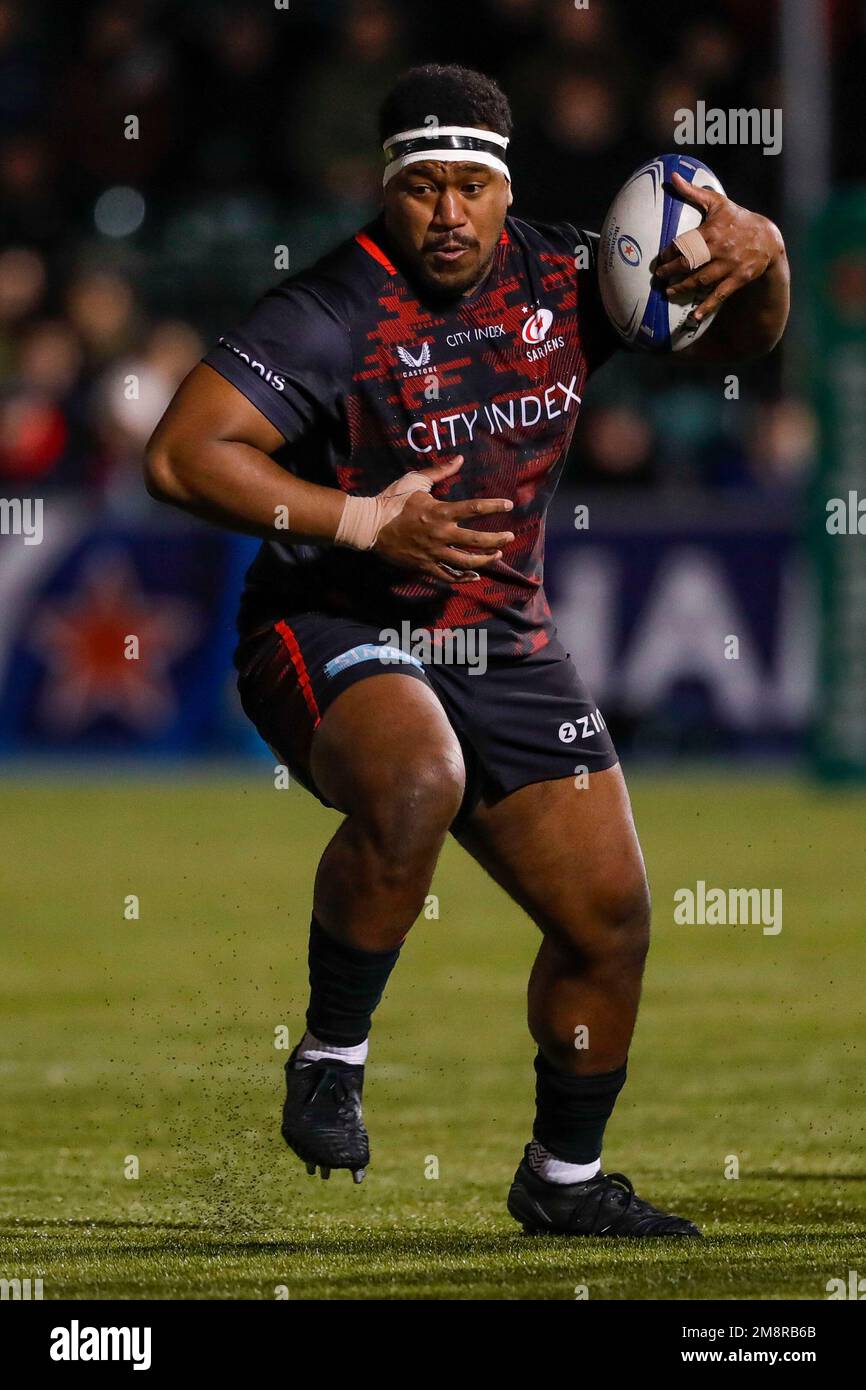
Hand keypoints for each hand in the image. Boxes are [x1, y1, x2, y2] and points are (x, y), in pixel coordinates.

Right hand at [374, 455, 514, 583]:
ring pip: (466, 562)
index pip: (474, 508)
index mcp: (440, 512)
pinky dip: (463, 578)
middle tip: (509, 537)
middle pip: (477, 541)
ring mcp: (433, 552)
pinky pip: (448, 576)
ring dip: (485, 560)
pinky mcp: (425, 565)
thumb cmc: (392, 500)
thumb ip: (440, 471)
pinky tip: (475, 576)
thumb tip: (459, 458)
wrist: (369, 526)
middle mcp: (441, 534)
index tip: (509, 505)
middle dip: (497, 539)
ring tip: (497, 555)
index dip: (494, 506)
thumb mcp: (415, 481)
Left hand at [654, 171, 784, 324]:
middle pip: (689, 263)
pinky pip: (719, 295)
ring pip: (701, 280)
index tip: (660, 259)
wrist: (768, 238)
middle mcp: (719, 249)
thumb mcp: (718, 203)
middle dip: (671, 272)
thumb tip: (672, 177)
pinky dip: (707, 307)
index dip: (669, 253)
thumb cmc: (738, 219)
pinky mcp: (738, 279)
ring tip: (669, 293)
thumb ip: (694, 193)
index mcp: (711, 230)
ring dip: (684, 288)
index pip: (684, 243)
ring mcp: (729, 266)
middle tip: (658, 278)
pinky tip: (695, 317)